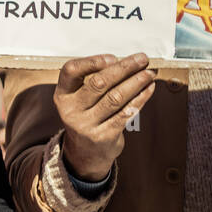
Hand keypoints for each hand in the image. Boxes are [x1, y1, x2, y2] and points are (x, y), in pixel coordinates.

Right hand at [54, 53, 155, 180]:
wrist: (85, 153)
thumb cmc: (87, 117)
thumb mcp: (79, 100)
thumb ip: (94, 81)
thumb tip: (126, 62)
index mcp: (62, 95)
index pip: (71, 71)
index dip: (92, 61)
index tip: (113, 57)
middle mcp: (70, 110)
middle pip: (98, 83)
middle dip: (124, 68)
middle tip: (142, 60)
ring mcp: (85, 125)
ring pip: (115, 98)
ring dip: (136, 82)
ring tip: (149, 73)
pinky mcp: (102, 137)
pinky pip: (125, 114)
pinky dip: (140, 99)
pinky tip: (148, 89)